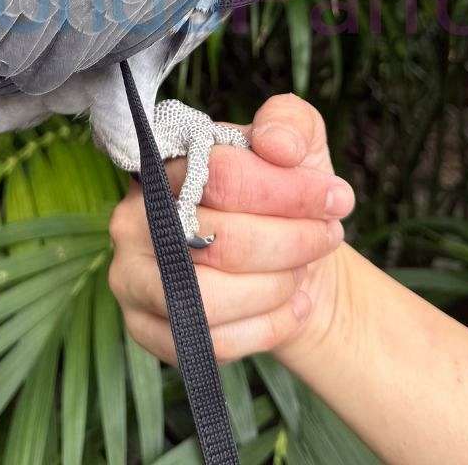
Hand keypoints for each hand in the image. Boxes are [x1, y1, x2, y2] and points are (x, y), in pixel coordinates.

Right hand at [108, 93, 353, 364]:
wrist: (285, 263)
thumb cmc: (282, 199)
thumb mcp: (297, 145)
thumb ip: (290, 124)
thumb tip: (277, 145)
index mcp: (165, 162)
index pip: (221, 174)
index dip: (287, 190)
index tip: (335, 198)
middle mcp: (134, 217)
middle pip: (219, 239)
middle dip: (292, 241)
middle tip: (328, 236)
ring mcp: (132, 276)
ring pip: (208, 297)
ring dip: (276, 287)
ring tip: (303, 271)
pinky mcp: (145, 329)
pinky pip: (209, 342)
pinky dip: (265, 328)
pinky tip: (293, 306)